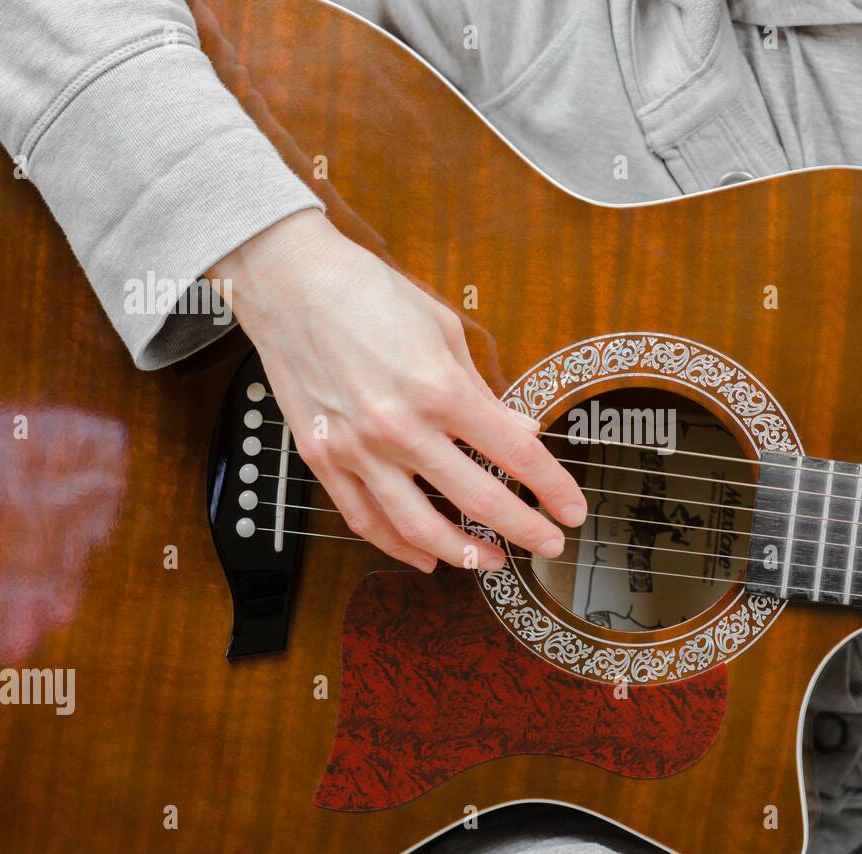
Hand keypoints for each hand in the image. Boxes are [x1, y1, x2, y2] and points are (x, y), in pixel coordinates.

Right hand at [208, 209, 585, 571]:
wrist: (289, 283)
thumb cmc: (370, 295)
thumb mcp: (444, 332)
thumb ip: (483, 392)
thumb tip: (522, 431)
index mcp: (439, 389)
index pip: (515, 454)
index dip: (553, 488)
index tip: (573, 509)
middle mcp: (400, 428)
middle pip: (478, 499)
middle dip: (524, 529)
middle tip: (549, 545)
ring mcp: (357, 449)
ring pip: (418, 526)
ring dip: (463, 554)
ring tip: (492, 562)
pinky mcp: (322, 458)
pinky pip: (364, 519)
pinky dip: (398, 546)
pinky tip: (426, 559)